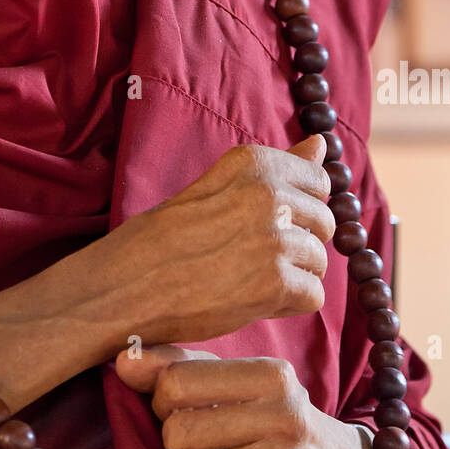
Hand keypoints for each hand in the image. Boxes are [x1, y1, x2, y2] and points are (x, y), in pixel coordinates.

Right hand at [94, 135, 333, 347]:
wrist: (125, 285)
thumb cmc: (162, 237)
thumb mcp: (216, 186)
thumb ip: (275, 169)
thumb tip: (322, 144)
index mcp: (254, 163)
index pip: (318, 180)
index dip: (301, 208)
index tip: (272, 223)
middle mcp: (271, 194)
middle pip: (324, 223)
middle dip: (299, 243)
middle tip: (253, 257)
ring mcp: (276, 239)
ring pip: (319, 262)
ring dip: (293, 276)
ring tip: (248, 279)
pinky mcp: (277, 283)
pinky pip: (314, 296)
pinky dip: (288, 304)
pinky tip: (253, 300)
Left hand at [115, 345, 372, 448]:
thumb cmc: (273, 422)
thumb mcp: (236, 385)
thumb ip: (180, 367)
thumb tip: (122, 359)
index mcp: (269, 372)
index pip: (174, 382)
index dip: (165, 403)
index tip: (186, 409)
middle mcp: (284, 408)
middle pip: (177, 429)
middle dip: (178, 441)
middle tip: (206, 442)